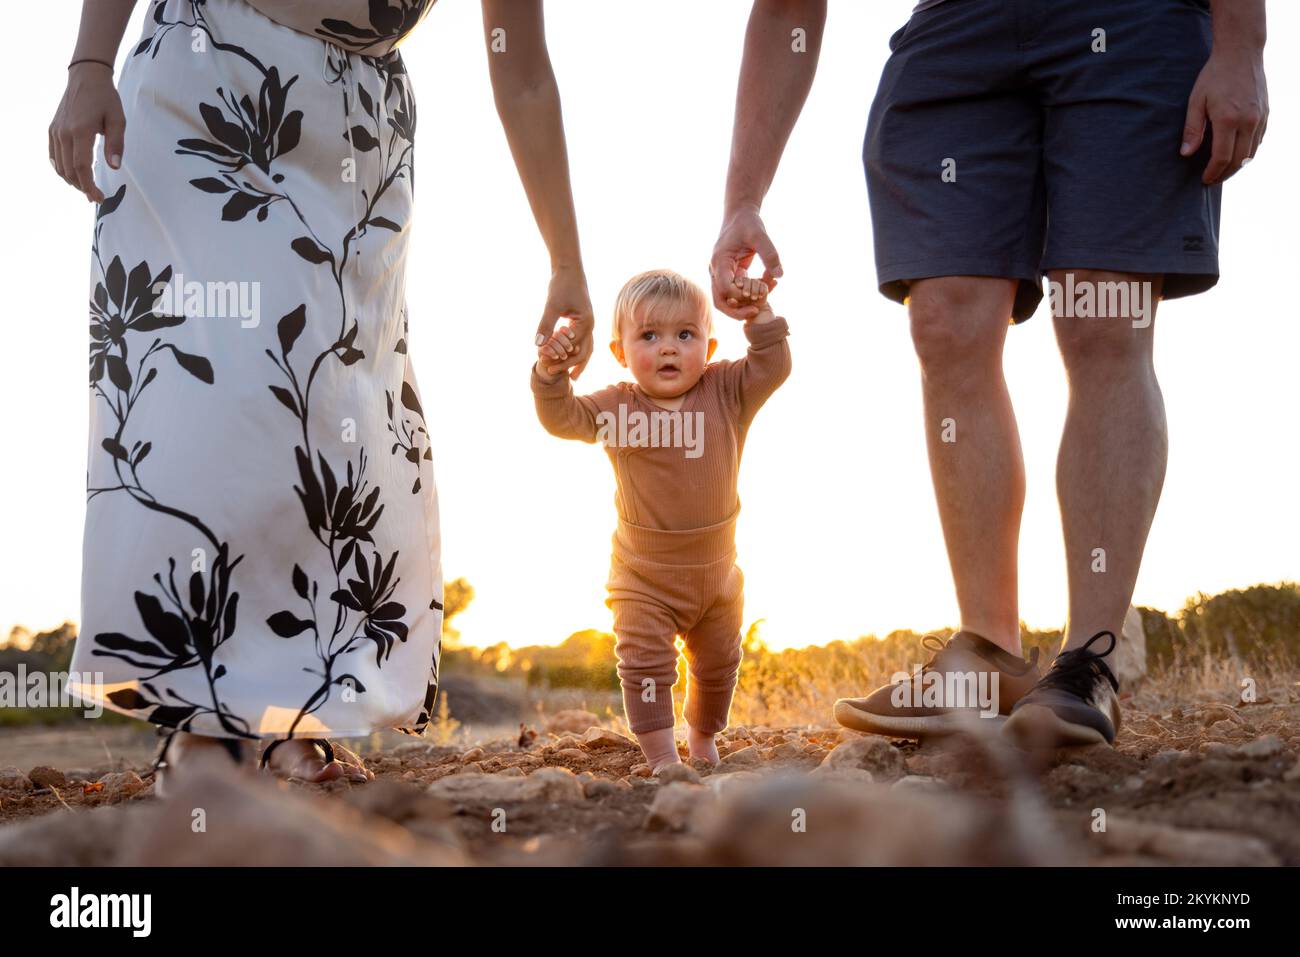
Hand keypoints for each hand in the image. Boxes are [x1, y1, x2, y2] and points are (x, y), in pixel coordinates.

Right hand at [49, 62, 124, 202]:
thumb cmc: (105, 98)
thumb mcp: (118, 120)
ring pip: (59, 165)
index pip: (81, 167)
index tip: (98, 197)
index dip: (89, 186)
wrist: (86, 78)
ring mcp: (55, 131)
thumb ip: (116, 144)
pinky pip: (53, 156)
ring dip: (72, 180)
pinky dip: (62, 169)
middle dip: (82, 187)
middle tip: (96, 197)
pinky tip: (73, 175)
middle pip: (69, 170)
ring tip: (86, 188)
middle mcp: (64, 133)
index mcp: (81, 131)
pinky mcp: (52, 129)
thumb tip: (114, 166)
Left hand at [534, 266, 593, 380]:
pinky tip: (567, 354)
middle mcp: (590, 325)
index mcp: (585, 323)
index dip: (561, 359)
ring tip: (572, 376)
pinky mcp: (583, 320)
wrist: (569, 269)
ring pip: (587, 348)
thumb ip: (545, 325)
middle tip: (563, 378)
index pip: (575, 348)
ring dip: (578, 361)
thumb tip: (537, 344)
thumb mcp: (552, 305)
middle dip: (573, 365)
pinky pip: (582, 340)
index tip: (548, 367)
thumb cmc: (561, 284)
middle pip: (585, 352)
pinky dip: (576, 350)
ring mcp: (588, 323)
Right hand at [710, 205, 782, 320]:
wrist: (741, 216)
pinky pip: (740, 292)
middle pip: (720, 301)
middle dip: (736, 311)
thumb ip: (769, 254)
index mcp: (719, 261)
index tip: (757, 293)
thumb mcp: (760, 235)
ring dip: (747, 303)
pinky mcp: (732, 276)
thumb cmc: (748, 223)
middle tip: (755, 311)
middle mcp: (717, 271)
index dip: (739, 296)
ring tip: (768, 294)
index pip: (724, 288)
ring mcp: (723, 275)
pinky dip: (754, 292)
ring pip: (729, 301)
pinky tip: (771, 283)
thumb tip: (779, 274)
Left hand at [1182, 50, 1267, 184]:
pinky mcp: (1266, 113)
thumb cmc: (1214, 76)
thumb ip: (1192, 129)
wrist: (1241, 53)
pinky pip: (1259, 140)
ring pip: (1251, 153)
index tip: (1204, 180)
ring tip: (1223, 170)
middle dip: (1225, 174)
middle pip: (1239, 160)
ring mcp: (1260, 117)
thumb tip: (1186, 154)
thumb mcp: (1196, 101)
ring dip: (1237, 166)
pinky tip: (1236, 154)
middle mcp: (1248, 121)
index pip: (1222, 157)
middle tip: (1212, 179)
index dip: (1213, 172)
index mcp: (1228, 120)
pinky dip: (1248, 152)